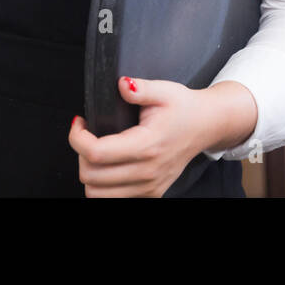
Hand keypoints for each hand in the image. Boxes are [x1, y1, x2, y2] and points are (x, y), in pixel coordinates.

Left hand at [70, 77, 245, 197]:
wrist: (207, 126)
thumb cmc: (185, 108)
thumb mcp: (164, 90)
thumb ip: (140, 88)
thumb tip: (122, 85)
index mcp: (147, 145)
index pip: (96, 153)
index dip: (77, 138)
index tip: (79, 123)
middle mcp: (147, 172)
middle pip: (91, 177)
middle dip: (80, 153)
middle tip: (87, 135)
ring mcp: (149, 186)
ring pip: (97, 194)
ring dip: (90, 172)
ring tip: (96, 150)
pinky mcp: (151, 193)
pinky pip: (113, 198)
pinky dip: (103, 185)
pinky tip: (108, 164)